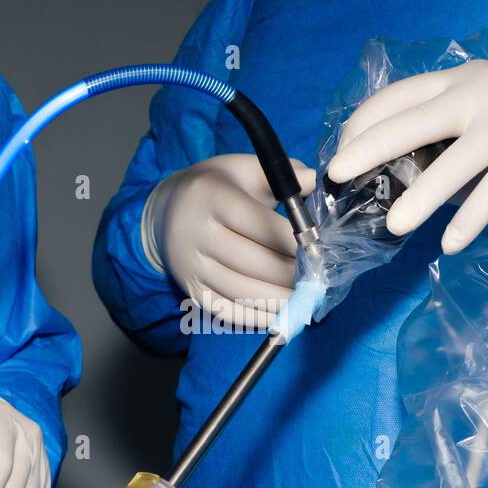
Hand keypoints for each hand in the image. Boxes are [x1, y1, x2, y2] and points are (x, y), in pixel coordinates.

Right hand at [142, 154, 314, 329]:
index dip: (293, 241)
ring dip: (279, 300)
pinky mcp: (191, 290)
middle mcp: (197, 234)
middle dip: (291, 274)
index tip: (318, 250)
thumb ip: (281, 174)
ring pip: (243, 291)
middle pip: (254, 262)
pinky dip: (257, 317)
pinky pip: (227, 311)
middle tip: (318, 280)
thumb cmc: (219, 188)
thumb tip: (313, 180)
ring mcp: (191, 266)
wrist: (168, 211)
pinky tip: (281, 315)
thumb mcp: (244, 169)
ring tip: (306, 301)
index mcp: (212, 197)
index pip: (260, 224)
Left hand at [326, 60, 487, 254]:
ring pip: (457, 157)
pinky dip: (472, 218)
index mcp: (466, 79)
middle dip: (372, 146)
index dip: (365, 126)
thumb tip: (380, 183)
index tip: (340, 159)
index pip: (402, 95)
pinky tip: (452, 244)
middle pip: (419, 117)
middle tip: (338, 174)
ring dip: (423, 195)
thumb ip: (436, 156)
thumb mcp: (475, 152)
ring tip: (396, 226)